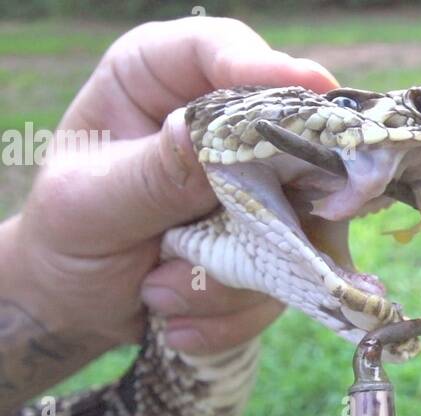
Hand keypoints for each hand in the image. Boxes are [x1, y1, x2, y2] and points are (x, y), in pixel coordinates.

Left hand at [12, 17, 337, 354]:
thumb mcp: (91, 203)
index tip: (309, 88)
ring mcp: (263, 183)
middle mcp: (223, 125)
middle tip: (254, 238)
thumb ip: (152, 173)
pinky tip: (176, 319)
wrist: (79, 299)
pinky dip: (232, 311)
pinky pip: (290, 279)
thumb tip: (211, 139)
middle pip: (292, 137)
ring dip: (229, 277)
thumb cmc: (70, 234)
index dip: (266, 68)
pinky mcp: (281, 238)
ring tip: (158, 292)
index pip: (219, 51)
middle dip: (271, 204)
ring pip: (297, 225)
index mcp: (160, 79)